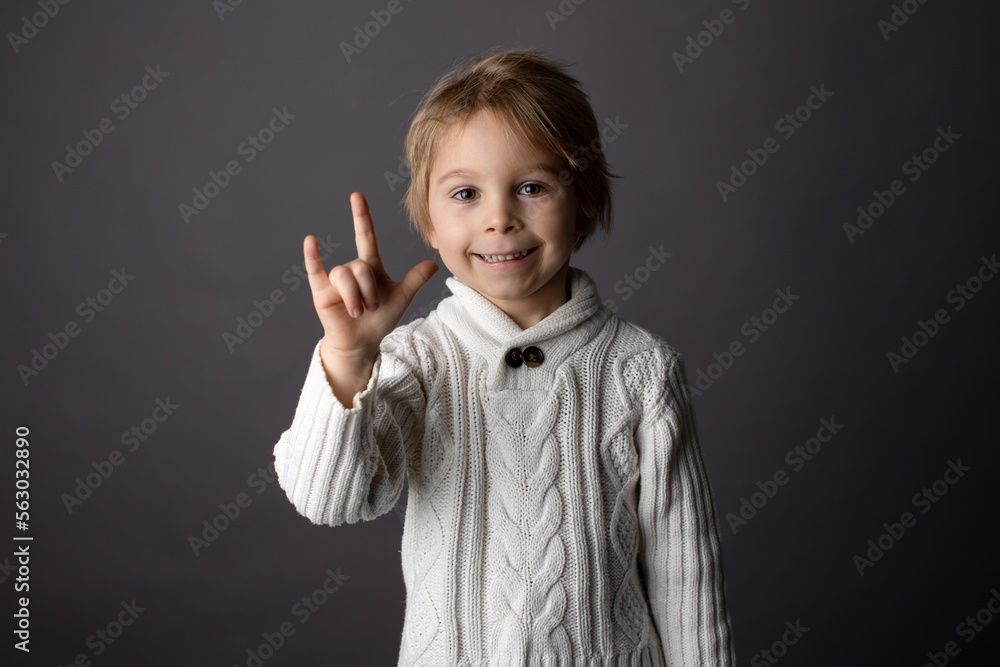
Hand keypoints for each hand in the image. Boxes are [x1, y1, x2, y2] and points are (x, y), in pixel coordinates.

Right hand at [304, 192, 438, 364]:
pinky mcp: (321, 291)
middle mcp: (352, 269)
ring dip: (355, 296)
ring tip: (357, 312)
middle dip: (368, 291)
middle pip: (360, 267)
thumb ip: (415, 279)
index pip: (366, 236)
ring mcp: (335, 279)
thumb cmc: (380, 320)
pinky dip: (312, 255)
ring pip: (344, 275)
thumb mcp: (401, 298)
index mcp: (370, 267)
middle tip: (371, 308)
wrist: (362, 343)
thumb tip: (435, 264)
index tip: (356, 196)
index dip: (361, 216)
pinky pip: (315, 270)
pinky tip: (311, 241)